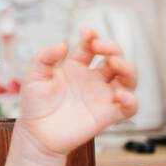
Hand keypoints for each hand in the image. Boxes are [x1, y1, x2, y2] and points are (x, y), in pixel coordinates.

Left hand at [18, 25, 138, 158]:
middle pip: (114, 59)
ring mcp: (102, 96)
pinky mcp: (108, 115)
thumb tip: (63, 44)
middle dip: (113, 48)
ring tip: (115, 63)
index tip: (87, 32)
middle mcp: (93, 80)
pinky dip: (131, 100)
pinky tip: (121, 94)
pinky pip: (129, 107)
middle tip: (101, 47)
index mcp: (76, 68)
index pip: (91, 47)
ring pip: (128, 79)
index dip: (92, 37)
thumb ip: (44, 58)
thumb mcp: (33, 77)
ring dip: (128, 68)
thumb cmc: (34, 105)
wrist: (36, 134)